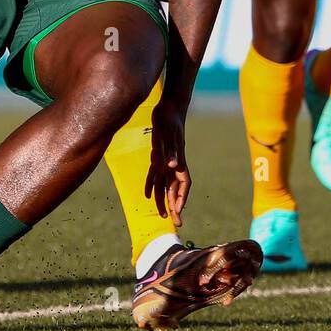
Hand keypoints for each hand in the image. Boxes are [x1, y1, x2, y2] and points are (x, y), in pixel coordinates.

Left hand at [144, 95, 190, 224]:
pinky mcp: (158, 155)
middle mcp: (174, 163)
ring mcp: (166, 160)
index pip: (183, 185)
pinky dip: (152, 185)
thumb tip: (172, 166)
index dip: (181, 198)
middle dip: (175, 205)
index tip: (178, 212)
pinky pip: (155, 174)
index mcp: (179, 161)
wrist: (169, 106)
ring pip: (165, 185)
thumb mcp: (170, 133)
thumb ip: (171, 151)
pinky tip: (148, 195)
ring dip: (164, 199)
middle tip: (176, 223)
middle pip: (175, 188)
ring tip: (162, 215)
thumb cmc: (171, 119)